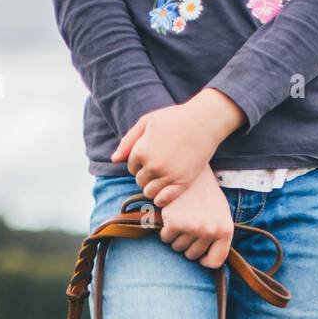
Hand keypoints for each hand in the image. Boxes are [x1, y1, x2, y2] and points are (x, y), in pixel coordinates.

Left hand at [112, 90, 243, 206]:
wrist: (203, 123)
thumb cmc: (174, 118)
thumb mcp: (146, 122)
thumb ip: (128, 141)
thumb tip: (114, 160)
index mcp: (141, 150)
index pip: (131, 166)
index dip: (139, 161)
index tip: (151, 154)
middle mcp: (152, 166)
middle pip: (139, 180)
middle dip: (145, 174)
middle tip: (159, 164)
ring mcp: (167, 176)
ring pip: (149, 192)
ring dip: (152, 187)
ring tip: (161, 177)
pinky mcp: (182, 183)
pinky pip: (163, 200)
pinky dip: (160, 199)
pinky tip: (163, 192)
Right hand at [158, 167, 233, 268]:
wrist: (189, 169)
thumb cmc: (205, 193)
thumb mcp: (220, 213)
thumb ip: (218, 236)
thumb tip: (208, 263)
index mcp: (225, 230)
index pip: (215, 262)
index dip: (205, 260)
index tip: (199, 255)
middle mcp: (210, 231)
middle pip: (192, 255)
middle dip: (187, 245)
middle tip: (186, 226)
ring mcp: (193, 227)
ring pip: (178, 247)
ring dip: (175, 237)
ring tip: (180, 218)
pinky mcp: (175, 222)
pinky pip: (166, 237)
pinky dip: (165, 230)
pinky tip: (170, 216)